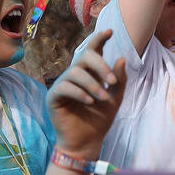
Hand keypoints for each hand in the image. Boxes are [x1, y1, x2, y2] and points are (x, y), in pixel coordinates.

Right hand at [46, 30, 127, 159]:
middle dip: (100, 66)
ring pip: (75, 72)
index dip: (99, 39)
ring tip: (103, 98)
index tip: (110, 32)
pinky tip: (90, 101)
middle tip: (112, 81)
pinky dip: (79, 92)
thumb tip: (120, 58)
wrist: (88, 141)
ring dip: (93, 84)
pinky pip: (65, 87)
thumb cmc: (100, 119)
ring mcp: (62, 85)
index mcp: (89, 73)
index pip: (92, 51)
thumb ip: (118, 79)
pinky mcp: (53, 97)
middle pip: (84, 57)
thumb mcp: (115, 98)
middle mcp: (74, 75)